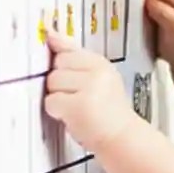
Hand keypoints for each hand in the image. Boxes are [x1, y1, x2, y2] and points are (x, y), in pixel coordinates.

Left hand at [44, 32, 137, 151]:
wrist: (123, 138)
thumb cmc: (107, 112)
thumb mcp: (97, 79)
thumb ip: (74, 57)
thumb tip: (50, 34)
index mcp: (101, 64)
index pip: (68, 51)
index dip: (61, 62)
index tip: (64, 68)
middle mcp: (97, 72)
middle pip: (57, 66)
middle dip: (60, 83)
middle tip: (77, 97)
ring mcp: (89, 88)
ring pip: (52, 83)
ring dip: (58, 98)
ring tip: (76, 108)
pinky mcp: (79, 105)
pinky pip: (51, 102)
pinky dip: (57, 112)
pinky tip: (73, 117)